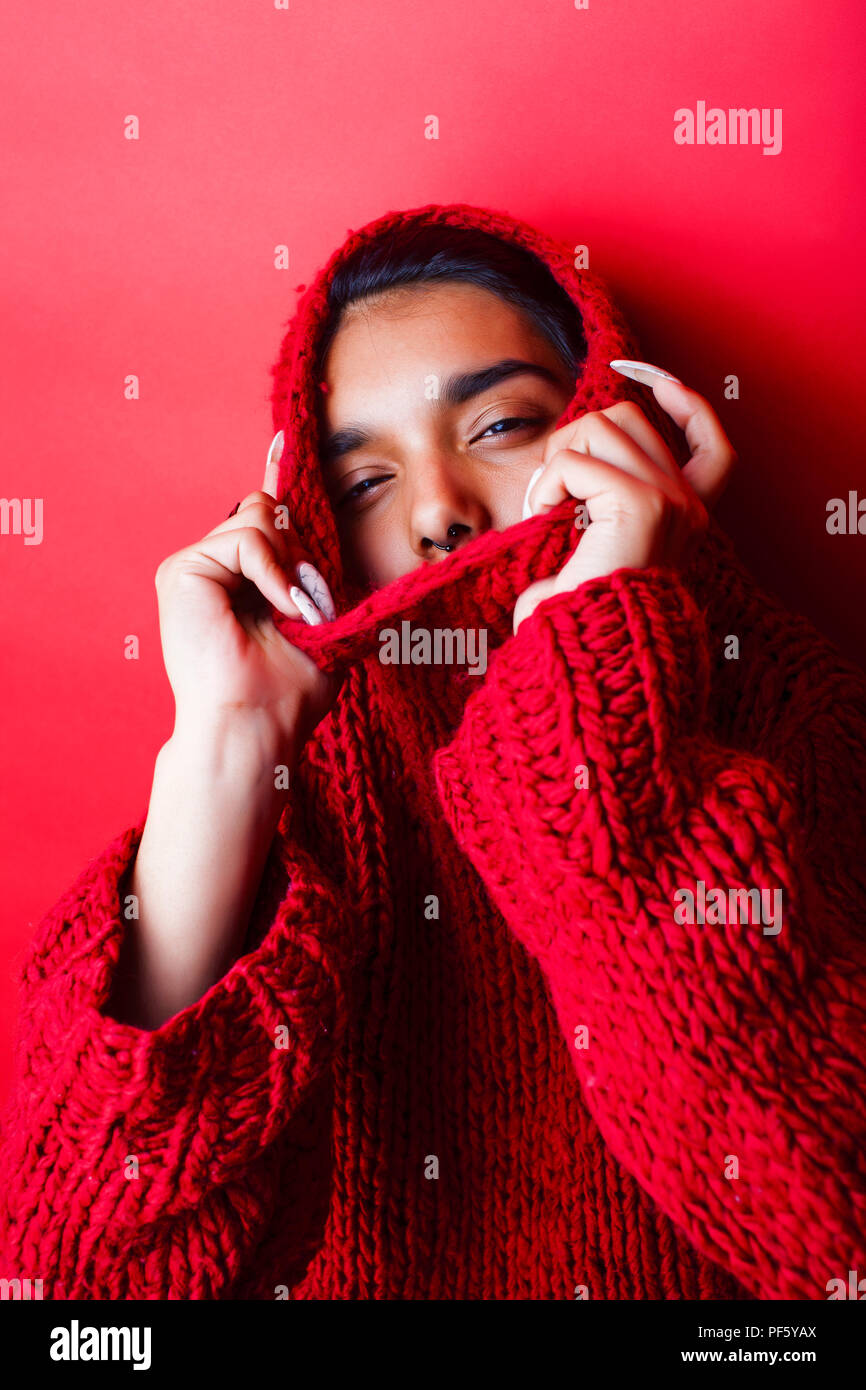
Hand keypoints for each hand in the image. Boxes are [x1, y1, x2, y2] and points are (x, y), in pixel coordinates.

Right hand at [154, 437, 340, 771]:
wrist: (256, 726)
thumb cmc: (290, 691)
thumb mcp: (319, 619)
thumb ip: (314, 573)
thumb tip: (324, 530)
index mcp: (239, 580)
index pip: (259, 518)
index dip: (273, 476)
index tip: (283, 438)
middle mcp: (211, 569)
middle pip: (266, 511)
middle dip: (299, 552)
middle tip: (308, 607)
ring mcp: (192, 568)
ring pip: (257, 518)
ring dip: (288, 565)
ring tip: (293, 613)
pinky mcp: (181, 571)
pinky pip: (245, 538)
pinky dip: (271, 571)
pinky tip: (279, 607)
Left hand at [513, 374, 736, 631]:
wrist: (587, 658)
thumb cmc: (579, 615)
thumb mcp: (594, 549)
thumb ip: (598, 501)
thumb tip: (566, 456)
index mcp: (686, 516)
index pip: (711, 442)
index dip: (683, 401)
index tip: (645, 379)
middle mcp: (688, 506)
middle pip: (628, 418)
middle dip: (575, 438)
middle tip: (553, 492)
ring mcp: (670, 501)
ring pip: (600, 425)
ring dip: (557, 460)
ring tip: (547, 509)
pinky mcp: (642, 504)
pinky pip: (576, 461)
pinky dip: (547, 484)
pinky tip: (542, 517)